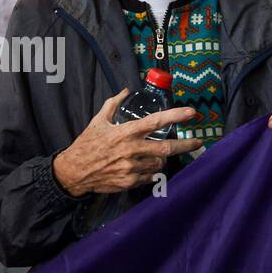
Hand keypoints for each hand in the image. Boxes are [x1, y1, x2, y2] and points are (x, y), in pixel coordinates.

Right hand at [51, 89, 200, 196]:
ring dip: (162, 159)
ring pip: (160, 164)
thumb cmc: (86, 144)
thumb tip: (125, 91)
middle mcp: (131, 150)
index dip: (176, 116)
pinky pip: (150, 176)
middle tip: (198, 142)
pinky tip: (144, 167)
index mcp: (126, 132)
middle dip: (186, 145)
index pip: (156, 121)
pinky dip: (151, 171)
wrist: (74, 171)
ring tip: (156, 155)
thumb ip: (113, 104)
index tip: (191, 112)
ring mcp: (132, 167)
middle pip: (167, 148)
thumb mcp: (98, 121)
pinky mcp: (130, 181)